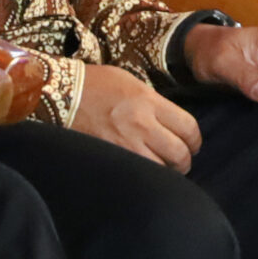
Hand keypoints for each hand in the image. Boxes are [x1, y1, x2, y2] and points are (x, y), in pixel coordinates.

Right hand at [69, 63, 202, 169]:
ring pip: (162, 170)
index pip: (189, 128)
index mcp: (148, 102)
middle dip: (184, 160)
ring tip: (161, 167)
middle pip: (180, 153)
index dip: (195, 140)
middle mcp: (141, 124)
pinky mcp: (111, 157)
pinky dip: (146, 175)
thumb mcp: (132, 83)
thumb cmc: (97, 84)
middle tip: (178, 159)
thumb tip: (172, 122)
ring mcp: (125, 144)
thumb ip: (155, 103)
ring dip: (166, 171)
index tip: (191, 143)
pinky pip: (139, 174)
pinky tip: (143, 170)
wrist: (62, 93)